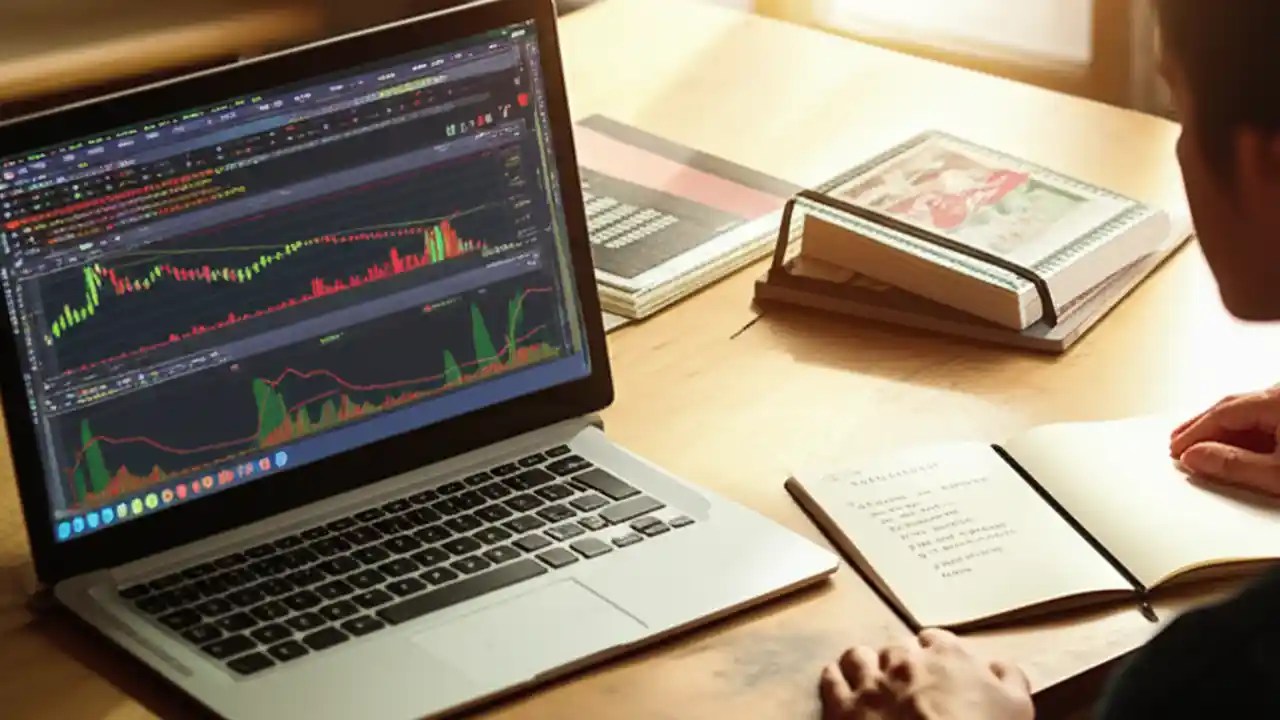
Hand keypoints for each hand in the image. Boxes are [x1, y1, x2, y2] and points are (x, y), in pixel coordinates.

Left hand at [819, 629, 1032, 719]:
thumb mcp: (1017, 706)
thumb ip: (1008, 677)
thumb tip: (999, 667)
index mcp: (946, 656)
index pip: (935, 639)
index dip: (934, 652)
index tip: (935, 663)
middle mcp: (905, 661)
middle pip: (896, 649)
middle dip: (899, 661)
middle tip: (903, 679)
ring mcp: (872, 683)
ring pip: (858, 656)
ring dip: (863, 664)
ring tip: (867, 676)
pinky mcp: (845, 707)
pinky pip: (832, 680)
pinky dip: (835, 678)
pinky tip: (838, 681)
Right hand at [1170, 388, 1279, 496]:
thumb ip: (1234, 465)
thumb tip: (1195, 457)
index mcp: (1278, 400)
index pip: (1223, 413)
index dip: (1194, 433)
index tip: (1177, 450)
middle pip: (1232, 406)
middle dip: (1201, 428)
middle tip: (1178, 444)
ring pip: (1247, 411)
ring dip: (1221, 431)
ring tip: (1199, 447)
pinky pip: (1264, 416)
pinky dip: (1244, 433)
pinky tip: (1231, 446)